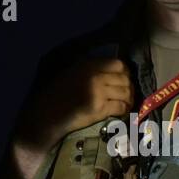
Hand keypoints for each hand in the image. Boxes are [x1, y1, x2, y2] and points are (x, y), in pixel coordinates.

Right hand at [17, 57, 134, 151]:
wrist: (49, 114)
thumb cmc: (59, 94)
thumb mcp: (74, 73)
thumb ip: (92, 69)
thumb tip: (116, 70)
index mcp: (89, 65)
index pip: (118, 64)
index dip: (125, 73)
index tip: (124, 81)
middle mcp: (95, 76)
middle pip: (124, 79)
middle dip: (129, 88)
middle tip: (127, 95)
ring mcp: (97, 91)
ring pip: (125, 93)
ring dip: (128, 99)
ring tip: (125, 104)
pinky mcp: (99, 108)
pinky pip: (120, 107)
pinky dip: (123, 110)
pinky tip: (120, 112)